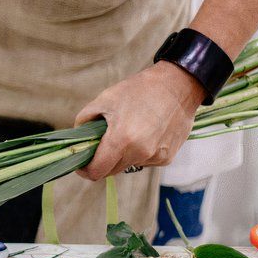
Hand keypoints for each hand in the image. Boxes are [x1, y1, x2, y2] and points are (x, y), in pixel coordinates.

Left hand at [74, 62, 205, 180]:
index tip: (82, 163)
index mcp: (122, 139)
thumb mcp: (105, 98)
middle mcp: (140, 153)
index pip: (97, 171)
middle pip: (111, 171)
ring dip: (122, 155)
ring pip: (128, 166)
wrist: (178, 86)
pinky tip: (145, 133)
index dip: (86, 170)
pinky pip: (144, 161)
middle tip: (103, 142)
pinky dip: (139, 152)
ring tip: (128, 131)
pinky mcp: (167, 158)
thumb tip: (79, 137)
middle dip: (103, 160)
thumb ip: (85, 119)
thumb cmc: (140, 90)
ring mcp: (155, 157)